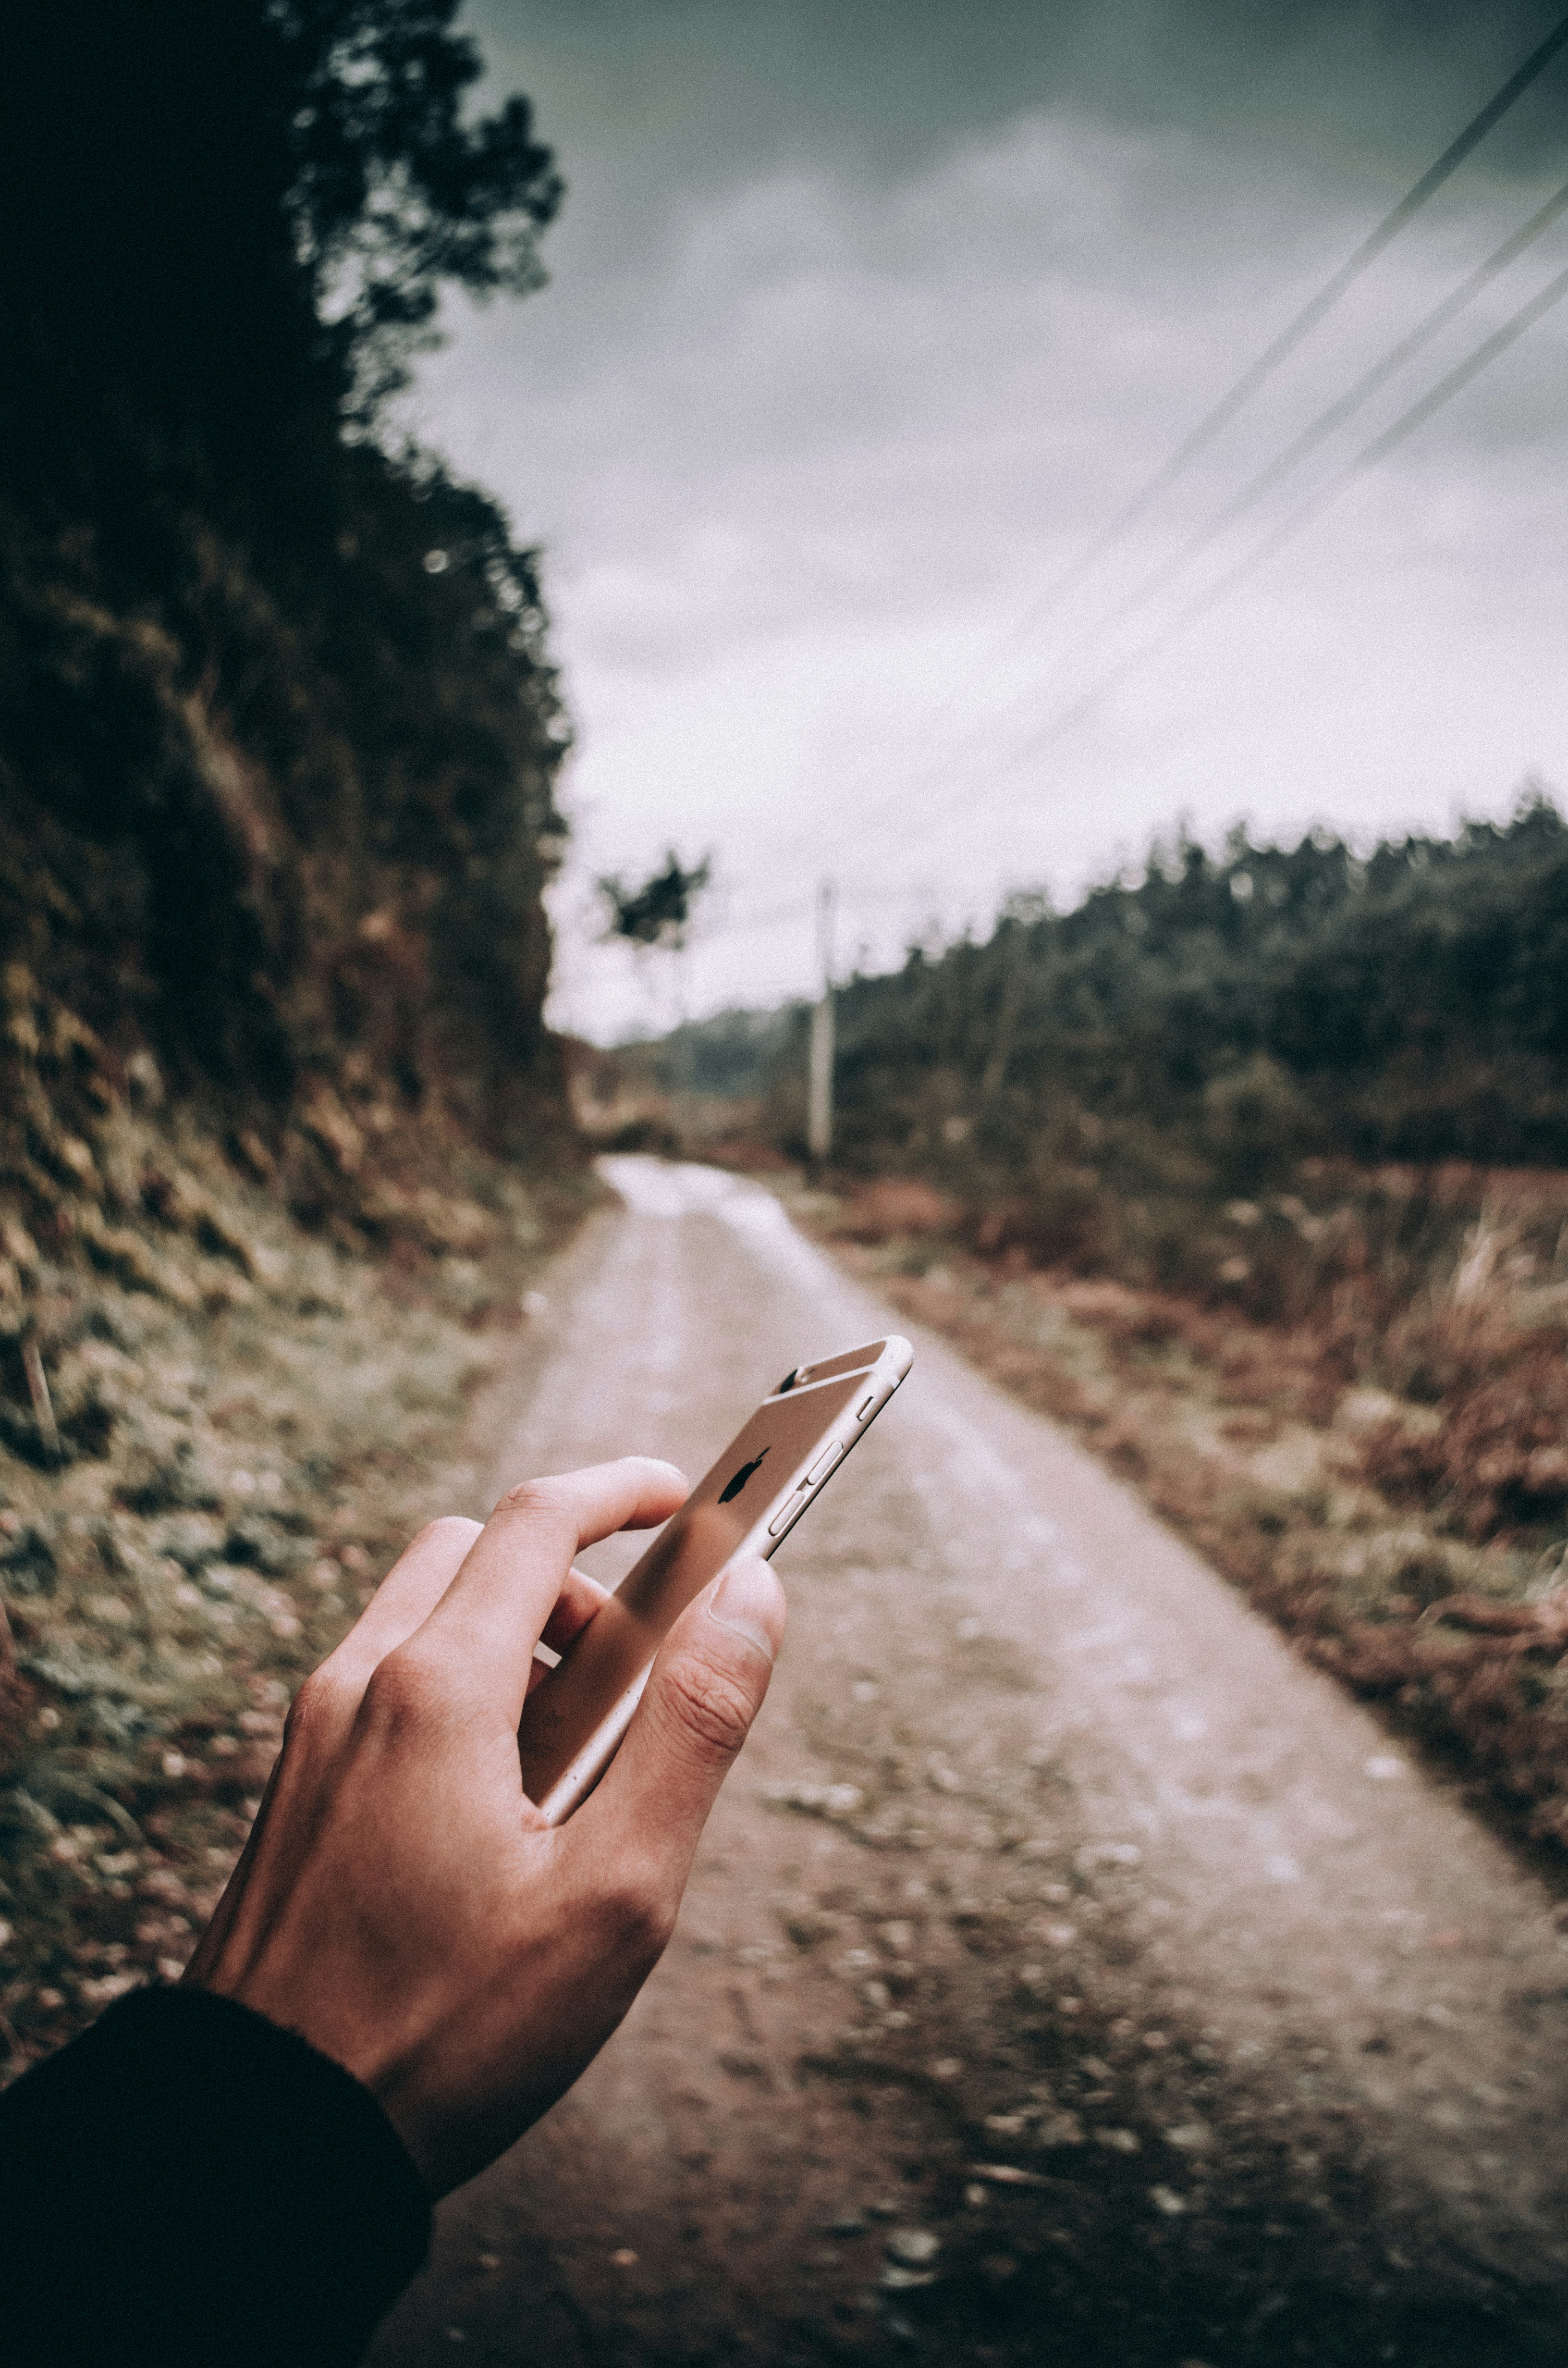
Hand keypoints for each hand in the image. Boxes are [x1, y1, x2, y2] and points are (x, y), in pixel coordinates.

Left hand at [183, 1458, 785, 2196]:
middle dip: (566, 1574)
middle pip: (469, 1551)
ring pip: (421, 1616)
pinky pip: (384, 1687)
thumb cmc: (451, 2032)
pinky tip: (500, 1810)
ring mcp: (312, 1741)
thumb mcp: (615, 1891)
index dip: (622, 1490)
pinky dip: (458, 1691)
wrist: (267, 2139)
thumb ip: (691, 1726)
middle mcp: (357, 1689)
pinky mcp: (295, 1794)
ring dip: (511, 1637)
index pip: (536, 1521)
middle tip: (632, 1666)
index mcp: (437, 1690)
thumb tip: (750, 1595)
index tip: (683, 1494)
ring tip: (573, 1761)